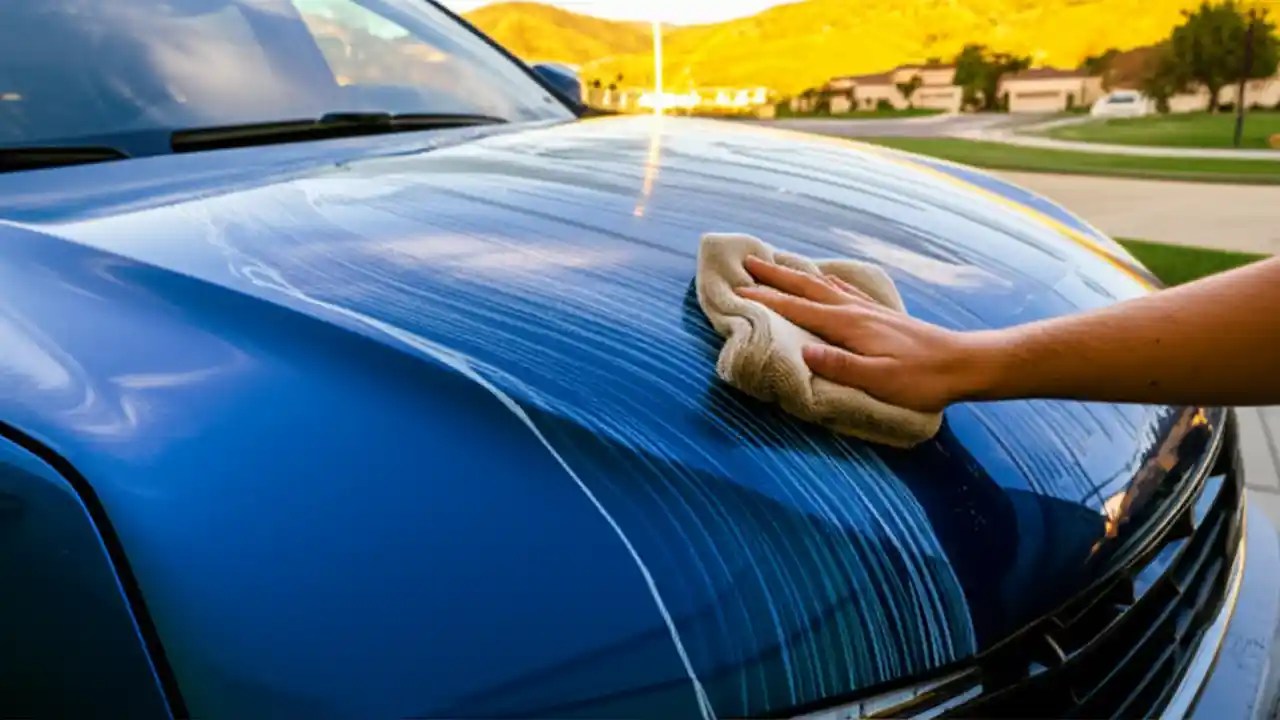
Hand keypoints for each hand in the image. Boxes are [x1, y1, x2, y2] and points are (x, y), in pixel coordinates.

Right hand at [735, 255, 998, 411]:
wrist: (963, 364)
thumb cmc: (921, 379)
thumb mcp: (879, 380)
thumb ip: (840, 366)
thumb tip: (804, 351)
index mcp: (849, 326)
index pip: (799, 309)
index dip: (767, 300)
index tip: (738, 290)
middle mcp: (856, 311)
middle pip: (807, 287)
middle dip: (775, 276)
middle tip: (747, 261)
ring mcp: (869, 310)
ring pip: (824, 285)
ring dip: (796, 274)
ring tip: (776, 264)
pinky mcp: (880, 315)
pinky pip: (842, 290)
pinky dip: (824, 281)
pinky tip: (824, 280)